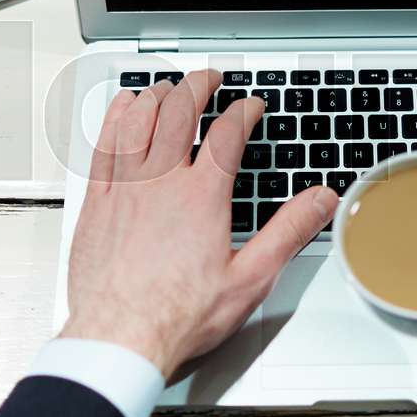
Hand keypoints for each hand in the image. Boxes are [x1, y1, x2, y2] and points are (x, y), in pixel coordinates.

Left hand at [60, 71, 338, 379]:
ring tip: (168, 86)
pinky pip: (103, 144)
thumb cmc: (179, 317)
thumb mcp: (251, 278)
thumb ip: (289, 232)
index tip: (252, 106)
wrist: (120, 338)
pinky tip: (122, 109)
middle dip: (199, 87)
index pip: (228, 134)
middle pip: (179, 112)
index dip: (244, 111)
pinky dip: (115, 118)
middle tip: (210, 78)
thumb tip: (320, 200)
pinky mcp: (96, 203)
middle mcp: (161, 182)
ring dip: (156, 94)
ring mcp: (124, 188)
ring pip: (138, 120)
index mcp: (202, 197)